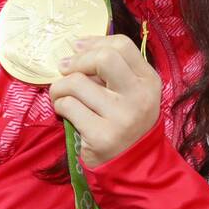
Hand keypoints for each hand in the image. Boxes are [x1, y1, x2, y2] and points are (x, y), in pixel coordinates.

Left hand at [48, 34, 161, 166]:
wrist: (131, 167)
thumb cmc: (123, 123)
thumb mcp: (129, 93)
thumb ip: (111, 71)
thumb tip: (77, 46)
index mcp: (148, 81)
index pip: (121, 45)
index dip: (93, 42)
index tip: (76, 49)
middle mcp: (140, 97)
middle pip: (103, 58)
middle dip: (76, 61)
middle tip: (64, 70)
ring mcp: (123, 117)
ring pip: (76, 82)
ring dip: (59, 87)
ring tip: (61, 96)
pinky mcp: (103, 136)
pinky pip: (68, 106)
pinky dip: (59, 106)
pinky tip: (65, 113)